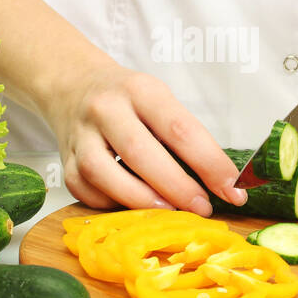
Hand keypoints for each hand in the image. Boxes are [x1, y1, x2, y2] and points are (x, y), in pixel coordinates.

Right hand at [40, 58, 247, 214]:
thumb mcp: (159, 100)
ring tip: (170, 212)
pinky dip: (113, 204)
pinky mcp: (64, 161)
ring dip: (142, 201)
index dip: (210, 164)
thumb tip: (221, 183)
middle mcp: (106, 108)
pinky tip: (134, 206)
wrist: (73, 85)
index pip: (180, 129)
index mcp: (140, 90)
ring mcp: (80, 135)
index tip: (233, 190)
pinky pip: (86, 191)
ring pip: (104, 174)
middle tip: (203, 208)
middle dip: (177, 188)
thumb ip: (185, 137)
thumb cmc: (127, 99)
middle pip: (141, 153)